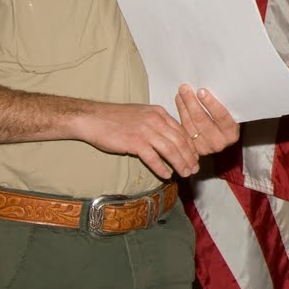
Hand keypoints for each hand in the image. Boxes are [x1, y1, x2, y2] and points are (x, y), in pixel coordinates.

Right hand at [77, 101, 202, 179]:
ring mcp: (145, 131)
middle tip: (194, 169)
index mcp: (159, 113)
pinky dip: (162, 168)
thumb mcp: (142, 114)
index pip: (181, 131)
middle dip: (189, 157)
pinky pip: (153, 158)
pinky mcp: (134, 142)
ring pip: (170, 150)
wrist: (93, 118)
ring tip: (185, 174)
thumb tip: (170, 138)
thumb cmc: (115, 118)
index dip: (190, 146)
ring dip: (180, 164)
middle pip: (179, 141)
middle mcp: (155, 120)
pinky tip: (167, 175)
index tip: (195, 157)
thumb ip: (157, 123)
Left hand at [177, 85, 239, 156]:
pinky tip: (179, 102)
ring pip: (190, 125)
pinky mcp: (192, 149)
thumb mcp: (229, 113)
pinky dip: (180, 114)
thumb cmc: (226, 120)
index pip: (221, 116)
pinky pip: (183, 130)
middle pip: (202, 120)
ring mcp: (205, 148)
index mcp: (231, 133)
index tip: (201, 91)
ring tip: (180, 93)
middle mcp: (219, 143)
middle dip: (191, 102)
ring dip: (183, 106)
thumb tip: (203, 88)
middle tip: (185, 88)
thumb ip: (221, 104)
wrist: (222, 137)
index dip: (211, 103)